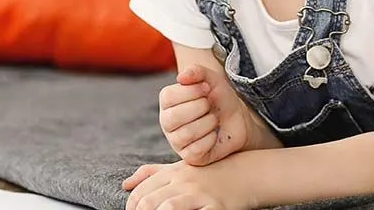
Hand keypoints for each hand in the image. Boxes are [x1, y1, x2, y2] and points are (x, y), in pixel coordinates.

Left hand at [123, 160, 248, 209]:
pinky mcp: (214, 207)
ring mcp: (199, 194)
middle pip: (148, 202)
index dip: (131, 207)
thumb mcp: (181, 168)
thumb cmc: (211, 172)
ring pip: (166, 208)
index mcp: (173, 172)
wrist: (247, 174)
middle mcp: (183, 182)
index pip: (141, 191)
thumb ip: (153, 173)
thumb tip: (126, 184)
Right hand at [159, 64, 262, 165]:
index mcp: (167, 102)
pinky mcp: (190, 157)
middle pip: (174, 117)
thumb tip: (181, 77)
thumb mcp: (211, 78)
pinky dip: (210, 139)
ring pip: (186, 134)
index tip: (206, 89)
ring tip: (213, 119)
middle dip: (200, 108)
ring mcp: (177, 141)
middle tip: (210, 106)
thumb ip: (196, 71)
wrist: (237, 119)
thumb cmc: (219, 98)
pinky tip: (214, 134)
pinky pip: (195, 150)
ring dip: (208, 123)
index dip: (191, 92)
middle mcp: (167, 122)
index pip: (168, 97)